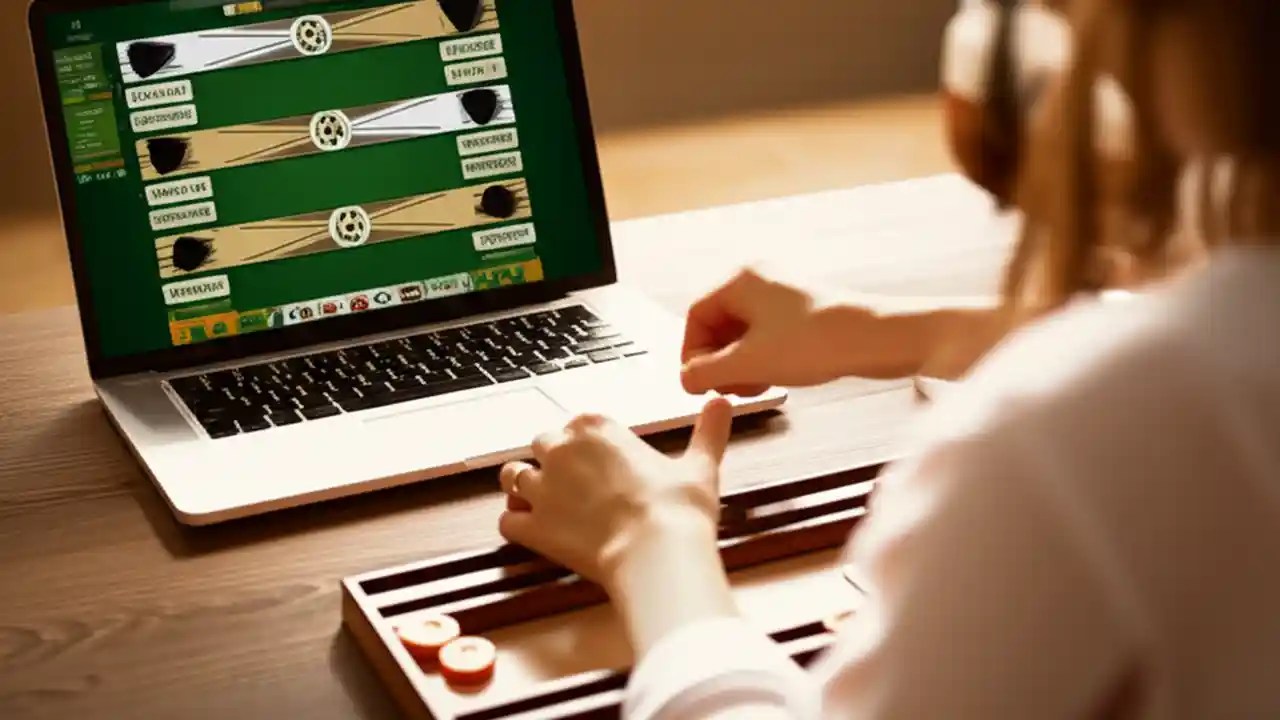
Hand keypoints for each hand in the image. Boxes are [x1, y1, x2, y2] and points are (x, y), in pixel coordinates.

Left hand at [497, 398, 732, 587]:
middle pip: (541, 444)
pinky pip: (507, 521)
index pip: (576, 424)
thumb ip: (708, 430)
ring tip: (543, 502)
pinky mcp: (532, 526)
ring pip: (512, 476)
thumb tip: (722, 402)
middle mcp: (561, 450)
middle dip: (553, 461)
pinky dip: (516, 525)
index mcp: (596, 427)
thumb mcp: (700, 463)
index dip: (585, 443)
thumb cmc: (678, 508)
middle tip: (575, 484)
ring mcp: (542, 488)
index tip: (600, 461)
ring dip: (523, 487)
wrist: (657, 551)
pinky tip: (532, 531)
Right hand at [681, 267, 850, 394]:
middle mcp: (758, 281)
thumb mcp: (750, 363)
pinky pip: (765, 336)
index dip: (693, 352)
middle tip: (727, 387)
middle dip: (719, 361)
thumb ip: (708, 372)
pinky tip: (771, 378)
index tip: (699, 381)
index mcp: (741, 280)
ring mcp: (781, 295)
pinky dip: (761, 359)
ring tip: (752, 385)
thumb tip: (685, 378)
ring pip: (742, 333)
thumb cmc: (817, 342)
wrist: (877, 340)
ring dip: (739, 363)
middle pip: (717, 324)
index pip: (695, 316)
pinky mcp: (800, 312)